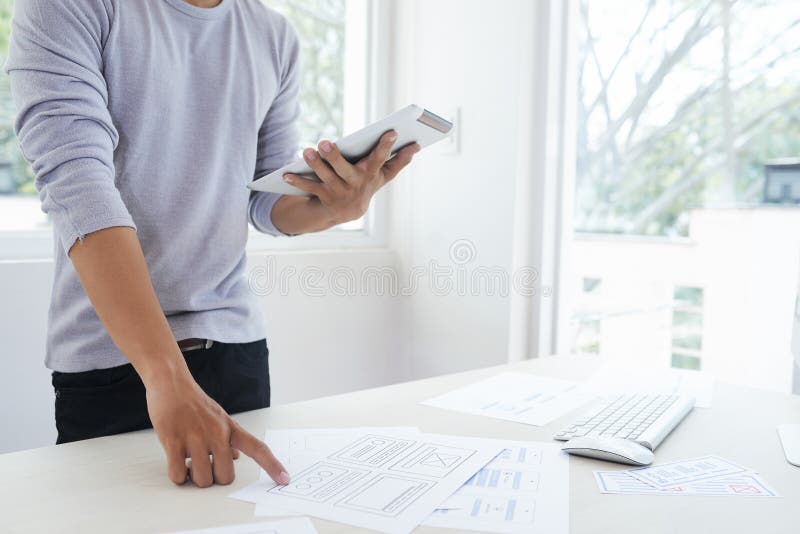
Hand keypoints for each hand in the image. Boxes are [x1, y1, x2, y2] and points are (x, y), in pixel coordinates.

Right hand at [145, 369, 288, 487]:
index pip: (258, 448)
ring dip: (193, 477)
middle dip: (213, 478)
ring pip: (202, 479)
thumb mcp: (219, 417)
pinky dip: (177, 475)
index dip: (272, 466)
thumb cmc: (195, 403)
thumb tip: (235, 458)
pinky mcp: (173, 440)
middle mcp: (217, 433)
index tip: (285, 479)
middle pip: (225, 476)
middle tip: (203, 465)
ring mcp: (195, 437)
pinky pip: (178, 474)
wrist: (172, 383)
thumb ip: (228, 438)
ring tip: (187, 461)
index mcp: (231, 428)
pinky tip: (176, 461)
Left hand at [283, 130, 419, 224]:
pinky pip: (308, 187)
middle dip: (334, 157)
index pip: (381, 158)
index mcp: (371, 174)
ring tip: (306, 152)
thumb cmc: (366, 184)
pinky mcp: (322, 196)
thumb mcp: (383, 175)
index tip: (390, 131)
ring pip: (324, 177)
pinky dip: (296, 180)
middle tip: (324, 143)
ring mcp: (338, 191)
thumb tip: (417, 146)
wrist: (347, 212)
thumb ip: (399, 161)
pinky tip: (285, 173)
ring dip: (315, 165)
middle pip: (344, 169)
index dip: (386, 146)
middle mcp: (355, 184)